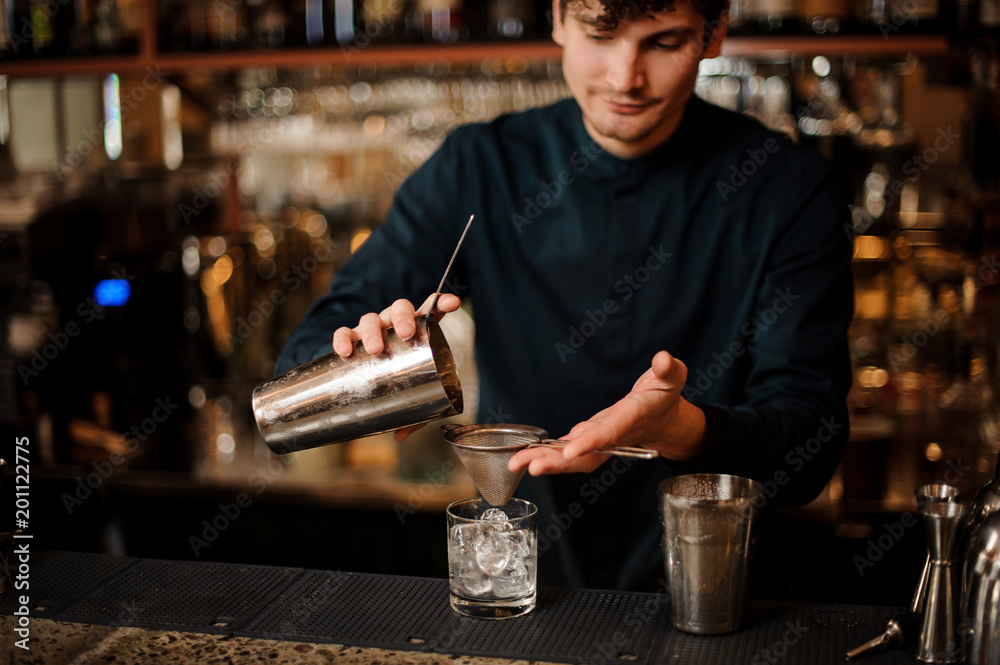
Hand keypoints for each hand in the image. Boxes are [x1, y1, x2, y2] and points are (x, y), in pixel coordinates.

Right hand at [331, 292, 461, 440]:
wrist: (368, 380)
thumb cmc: (399, 384)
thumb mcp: (413, 398)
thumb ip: (414, 415)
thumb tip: (401, 435)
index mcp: (417, 331)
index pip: (431, 310)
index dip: (441, 303)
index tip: (452, 304)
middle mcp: (394, 325)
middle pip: (400, 309)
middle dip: (404, 318)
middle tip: (406, 334)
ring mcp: (372, 330)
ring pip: (371, 319)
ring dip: (373, 331)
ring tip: (375, 349)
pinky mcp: (350, 338)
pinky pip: (344, 332)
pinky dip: (343, 338)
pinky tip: (346, 351)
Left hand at [508, 351, 705, 475]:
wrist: (663, 420)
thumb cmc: (664, 397)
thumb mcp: (673, 378)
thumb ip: (669, 369)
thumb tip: (662, 359)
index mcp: (632, 418)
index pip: (611, 432)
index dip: (592, 442)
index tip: (570, 450)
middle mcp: (614, 435)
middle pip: (585, 454)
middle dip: (558, 461)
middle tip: (531, 466)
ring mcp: (599, 440)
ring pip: (572, 457)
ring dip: (545, 460)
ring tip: (517, 463)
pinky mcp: (590, 438)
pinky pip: (567, 451)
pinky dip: (546, 454)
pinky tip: (524, 455)